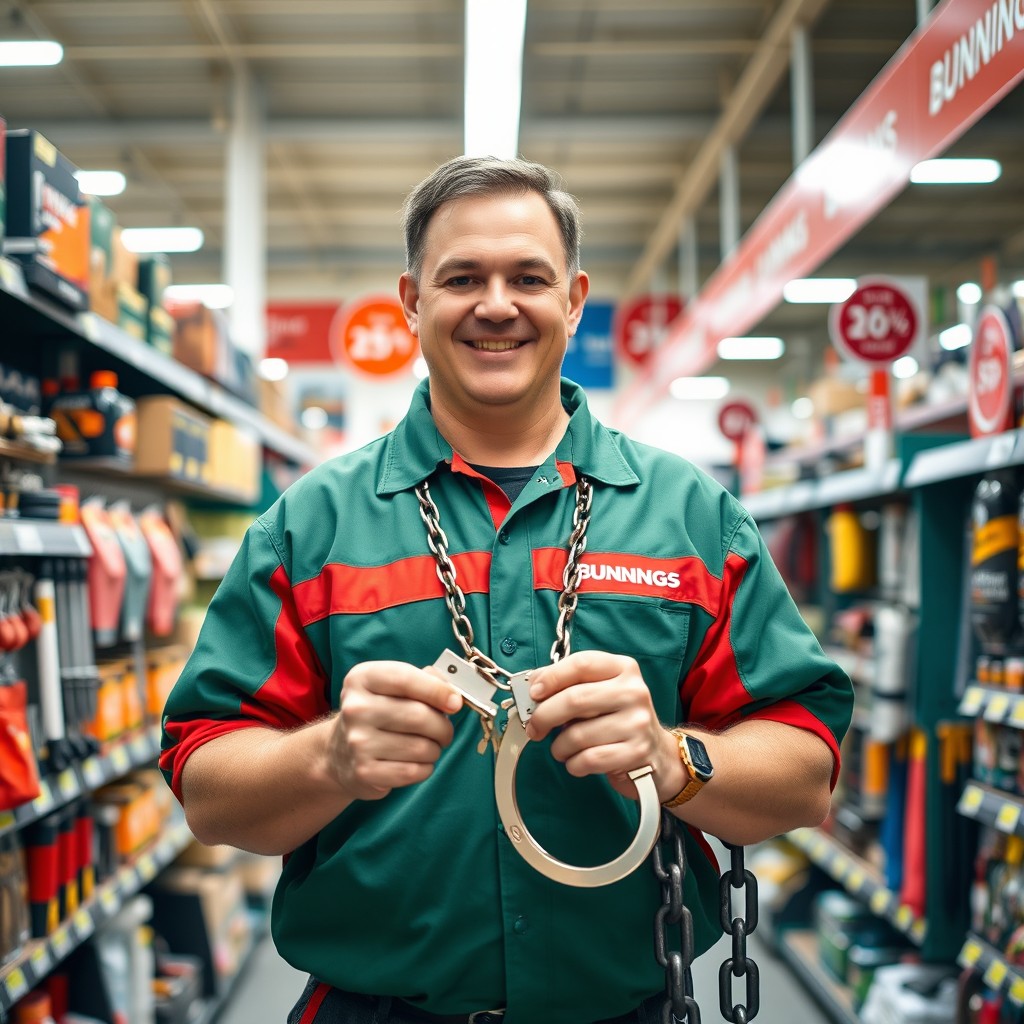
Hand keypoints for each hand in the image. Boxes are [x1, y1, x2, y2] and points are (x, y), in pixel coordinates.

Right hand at [331, 660, 463, 800]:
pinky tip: (417, 763)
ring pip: (421, 747)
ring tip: (427, 747)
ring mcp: (357, 742)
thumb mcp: (392, 687)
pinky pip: (414, 771)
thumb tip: (453, 694)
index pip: (406, 679)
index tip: (456, 702)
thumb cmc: (378, 714)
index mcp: (362, 678)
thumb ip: (424, 680)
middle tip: (444, 732)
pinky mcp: (364, 771)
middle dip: (443, 727)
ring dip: (435, 749)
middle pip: (419, 716)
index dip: (438, 690)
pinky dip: (425, 768)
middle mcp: (356, 708)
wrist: (339, 752)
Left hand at [524, 651, 682, 801]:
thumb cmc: (616, 719)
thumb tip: (532, 685)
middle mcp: (634, 692)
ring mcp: (638, 723)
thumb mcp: (598, 692)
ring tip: (562, 748)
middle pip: (575, 699)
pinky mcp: (636, 753)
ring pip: (577, 734)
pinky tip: (577, 761)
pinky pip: (588, 759)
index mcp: (623, 668)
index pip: (581, 664)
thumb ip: (568, 685)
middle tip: (534, 728)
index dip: (551, 677)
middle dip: (544, 716)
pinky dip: (573, 764)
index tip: (533, 693)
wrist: (656, 754)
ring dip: (559, 746)